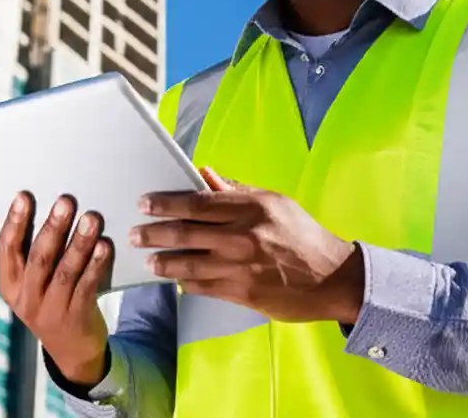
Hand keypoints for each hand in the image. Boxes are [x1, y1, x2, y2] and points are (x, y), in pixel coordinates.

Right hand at [0, 192, 113, 386]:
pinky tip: (104, 246)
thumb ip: (34, 254)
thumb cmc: (51, 301)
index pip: (6, 249)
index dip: (14, 222)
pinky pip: (86, 287)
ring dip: (79, 243)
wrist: (72, 351)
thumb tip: (50, 207)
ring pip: (65, 271)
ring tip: (91, 218)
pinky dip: (95, 265)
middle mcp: (26, 298)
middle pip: (39, 258)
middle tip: (66, 201)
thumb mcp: (32, 284)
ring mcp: (50, 310)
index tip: (24, 196)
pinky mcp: (75, 318)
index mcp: (9, 284)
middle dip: (53, 227)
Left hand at [130, 167, 364, 323]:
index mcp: (250, 208)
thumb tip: (204, 175)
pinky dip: (185, 282)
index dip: (165, 203)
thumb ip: (237, 190)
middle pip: (185, 233)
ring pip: (188, 264)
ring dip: (163, 262)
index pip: (196, 203)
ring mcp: (240, 267)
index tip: (144, 203)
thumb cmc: (303, 236)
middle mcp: (242, 236)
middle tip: (135, 233)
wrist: (333, 278)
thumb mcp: (275, 203)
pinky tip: (176, 278)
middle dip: (153, 233)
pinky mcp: (242, 293)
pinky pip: (202, 287)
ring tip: (149, 259)